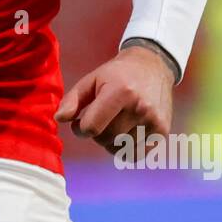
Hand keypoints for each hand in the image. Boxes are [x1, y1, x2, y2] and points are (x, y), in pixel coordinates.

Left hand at [54, 45, 174, 154]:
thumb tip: (59, 119)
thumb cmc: (116, 74)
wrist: (153, 66)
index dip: (80, 128)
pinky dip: (125, 150)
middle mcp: (140, 107)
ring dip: (110, 142)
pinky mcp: (162, 131)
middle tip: (97, 120)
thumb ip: (72, 100)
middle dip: (95, 134)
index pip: (92, 127)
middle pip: (106, 138)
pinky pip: (136, 155)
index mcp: (120, 92)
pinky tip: (124, 135)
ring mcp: (153, 121)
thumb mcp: (91, 80)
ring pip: (120, 149)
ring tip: (112, 125)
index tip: (81, 120)